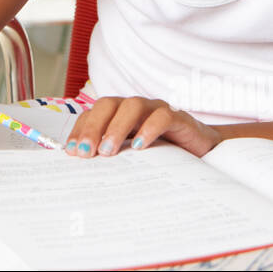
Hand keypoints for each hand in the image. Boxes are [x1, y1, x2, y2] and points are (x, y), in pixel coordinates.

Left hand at [63, 97, 222, 158]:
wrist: (201, 151)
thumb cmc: (161, 153)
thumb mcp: (131, 156)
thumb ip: (111, 155)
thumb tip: (82, 166)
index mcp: (118, 114)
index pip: (92, 114)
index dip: (80, 130)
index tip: (71, 152)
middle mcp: (134, 108)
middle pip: (107, 105)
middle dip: (93, 127)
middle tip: (85, 151)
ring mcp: (155, 109)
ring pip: (132, 106)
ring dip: (116, 127)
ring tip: (108, 151)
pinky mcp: (177, 117)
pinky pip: (162, 116)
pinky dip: (149, 129)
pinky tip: (139, 146)